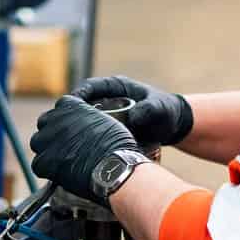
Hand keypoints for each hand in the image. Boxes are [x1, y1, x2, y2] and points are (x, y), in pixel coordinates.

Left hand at [30, 95, 138, 202]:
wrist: (114, 167)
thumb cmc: (116, 145)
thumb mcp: (104, 119)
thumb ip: (87, 118)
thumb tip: (84, 127)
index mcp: (69, 105)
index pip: (58, 111)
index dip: (64, 124)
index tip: (71, 132)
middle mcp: (54, 119)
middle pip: (44, 126)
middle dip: (52, 136)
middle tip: (66, 148)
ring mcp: (46, 140)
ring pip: (38, 144)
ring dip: (48, 152)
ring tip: (64, 161)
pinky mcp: (43, 161)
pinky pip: (38, 165)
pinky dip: (47, 170)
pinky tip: (62, 173)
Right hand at [74, 75, 192, 148]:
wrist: (173, 126)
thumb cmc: (166, 111)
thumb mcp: (160, 109)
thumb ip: (150, 109)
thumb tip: (134, 117)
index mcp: (116, 87)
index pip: (90, 87)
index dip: (77, 95)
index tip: (70, 106)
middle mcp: (107, 99)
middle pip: (81, 104)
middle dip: (72, 115)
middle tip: (67, 129)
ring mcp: (106, 115)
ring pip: (85, 120)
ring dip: (78, 129)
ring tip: (72, 143)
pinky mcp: (107, 129)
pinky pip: (93, 133)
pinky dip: (87, 140)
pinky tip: (83, 152)